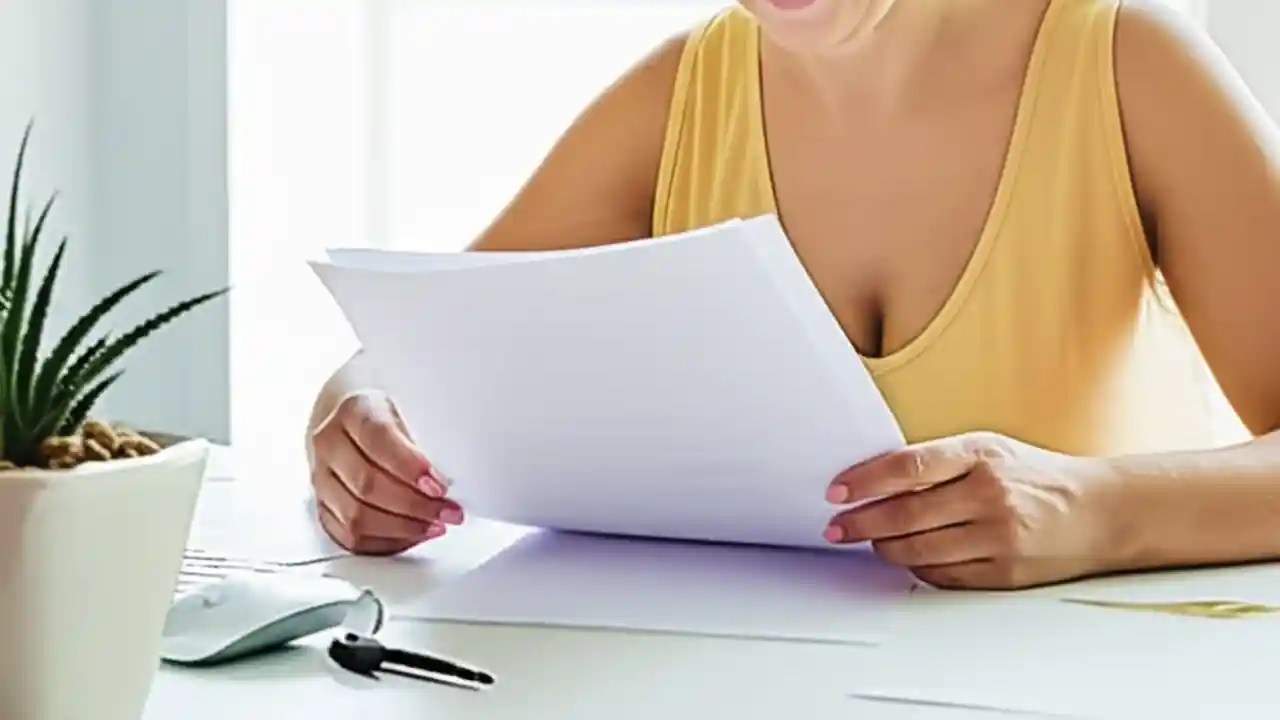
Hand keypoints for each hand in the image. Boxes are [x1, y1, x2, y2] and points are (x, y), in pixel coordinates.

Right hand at [309, 391, 462, 554]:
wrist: (347, 422)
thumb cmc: (387, 416)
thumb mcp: (409, 408)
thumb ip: (426, 436)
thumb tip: (454, 475)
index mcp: (353, 411)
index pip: (378, 438)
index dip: (410, 466)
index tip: (439, 484)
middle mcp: (330, 443)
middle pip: (367, 484)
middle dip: (414, 504)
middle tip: (448, 511)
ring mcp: (321, 478)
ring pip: (355, 516)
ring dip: (402, 527)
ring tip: (435, 525)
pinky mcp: (322, 506)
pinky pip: (349, 537)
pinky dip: (384, 542)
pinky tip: (412, 535)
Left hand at [824, 432, 1115, 589]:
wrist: (1099, 511)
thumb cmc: (1034, 477)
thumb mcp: (991, 450)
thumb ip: (939, 461)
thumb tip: (874, 480)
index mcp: (982, 455)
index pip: (908, 465)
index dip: (865, 480)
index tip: (836, 491)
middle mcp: (989, 495)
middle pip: (906, 514)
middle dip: (861, 523)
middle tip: (836, 527)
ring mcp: (998, 537)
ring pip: (918, 549)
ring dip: (884, 547)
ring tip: (871, 540)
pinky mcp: (1003, 573)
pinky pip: (941, 574)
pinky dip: (916, 566)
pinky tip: (907, 557)